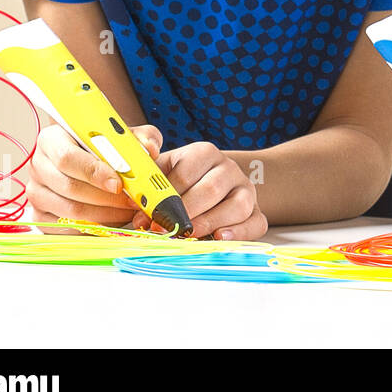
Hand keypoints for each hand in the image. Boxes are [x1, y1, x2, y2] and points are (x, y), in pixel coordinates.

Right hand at [28, 124, 163, 232]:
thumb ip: (141, 138)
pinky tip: (114, 220)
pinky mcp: (39, 216)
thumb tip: (149, 149)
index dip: (94, 172)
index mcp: (52, 139)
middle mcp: (39, 165)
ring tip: (129, 211)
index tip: (119, 183)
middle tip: (133, 202)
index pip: (68, 157)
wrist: (90, 161)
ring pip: (70, 211)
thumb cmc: (107, 148)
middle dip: (106, 198)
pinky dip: (94, 228)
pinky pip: (67, 228)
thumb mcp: (126, 137)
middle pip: (69, 187)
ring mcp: (36, 193)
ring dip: (105, 215)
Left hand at [130, 141, 266, 240]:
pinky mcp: (256, 211)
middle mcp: (228, 168)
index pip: (187, 171)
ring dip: (210, 222)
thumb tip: (135, 204)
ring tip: (189, 235)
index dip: (166, 195)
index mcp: (204, 153)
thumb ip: (148, 184)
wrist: (210, 185)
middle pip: (212, 189)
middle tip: (165, 229)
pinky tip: (220, 237)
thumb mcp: (162, 174)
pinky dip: (239, 232)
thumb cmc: (179, 183)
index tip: (148, 215)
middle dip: (185, 212)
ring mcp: (246, 190)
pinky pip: (255, 222)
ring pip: (238, 205)